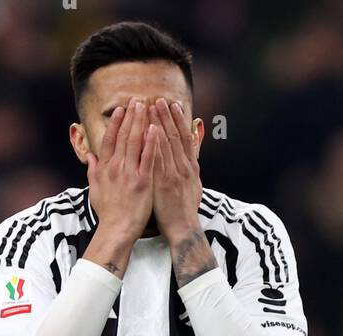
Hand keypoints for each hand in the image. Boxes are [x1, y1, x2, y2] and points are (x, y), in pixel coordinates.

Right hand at [83, 98, 156, 274]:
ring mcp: (129, 174)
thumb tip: (90, 157)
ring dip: (141, 122)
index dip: (116, 122)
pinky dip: (151, 142)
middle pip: (123, 135)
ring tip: (147, 106)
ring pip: (135, 142)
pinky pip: (148, 158)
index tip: (122, 109)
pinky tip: (156, 128)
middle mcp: (116, 167)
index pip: (109, 139)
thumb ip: (93, 171)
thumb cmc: (108, 213)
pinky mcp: (143, 182)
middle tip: (137, 100)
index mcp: (105, 168)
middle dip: (131, 116)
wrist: (117, 230)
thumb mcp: (95, 190)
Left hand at [149, 99, 202, 241]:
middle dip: (166, 117)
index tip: (172, 105)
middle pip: (175, 136)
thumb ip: (193, 163)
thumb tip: (194, 148)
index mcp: (191, 167)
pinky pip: (157, 159)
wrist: (184, 229)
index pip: (186, 138)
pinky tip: (148, 131)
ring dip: (158, 124)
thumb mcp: (195, 184)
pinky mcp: (164, 183)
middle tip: (158, 99)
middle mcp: (184, 168)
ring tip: (150, 107)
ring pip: (166, 144)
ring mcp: (174, 174)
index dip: (179, 120)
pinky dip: (153, 143)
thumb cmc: (186, 209)